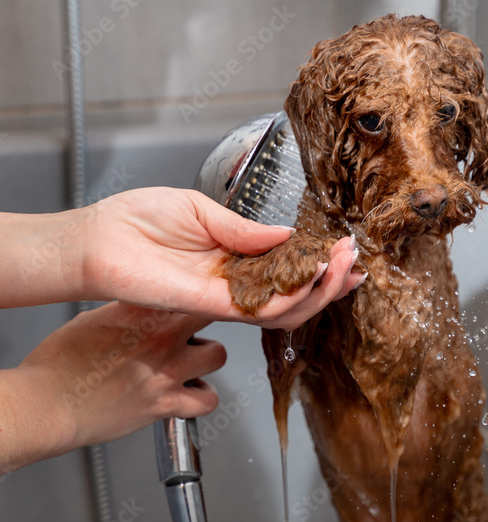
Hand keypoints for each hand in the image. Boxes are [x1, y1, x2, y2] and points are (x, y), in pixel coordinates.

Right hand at [0, 302, 225, 472]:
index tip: (190, 300)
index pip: (189, 287)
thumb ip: (128, 312)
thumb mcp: (92, 319)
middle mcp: (160, 336)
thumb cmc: (60, 364)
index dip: (193, 294)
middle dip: (202, 321)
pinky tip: (188, 393)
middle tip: (190, 330)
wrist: (49, 403)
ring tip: (190, 363)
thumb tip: (143, 310)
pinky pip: (208, 400)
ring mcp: (167, 370)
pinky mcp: (167, 403)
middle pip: (211, 315)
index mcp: (141, 309)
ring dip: (206, 359)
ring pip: (218, 355)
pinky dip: (202, 398)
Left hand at [80, 188, 363, 326]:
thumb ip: (246, 230)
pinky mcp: (212, 305)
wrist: (98, 239)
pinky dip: (293, 297)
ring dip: (321, 290)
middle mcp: (235, 284)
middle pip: (296, 295)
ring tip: (345, 267)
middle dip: (331, 281)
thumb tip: (289, 235)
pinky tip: (315, 277)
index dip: (320, 265)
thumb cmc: (136, 221)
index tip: (345, 248)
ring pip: (287, 308)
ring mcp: (226, 298)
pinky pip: (261, 310)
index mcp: (233, 260)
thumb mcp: (202, 211)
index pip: (287, 271)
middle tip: (355, 261)